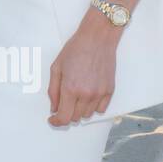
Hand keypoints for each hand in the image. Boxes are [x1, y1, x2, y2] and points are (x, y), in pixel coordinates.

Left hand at [47, 6, 121, 126]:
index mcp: (70, 88)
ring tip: (76, 94)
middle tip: (63, 102)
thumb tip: (54, 108)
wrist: (97, 39)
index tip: (52, 120)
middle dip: (66, 113)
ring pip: (88, 115)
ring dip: (79, 110)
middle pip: (75, 118)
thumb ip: (53, 91)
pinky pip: (101, 109)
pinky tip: (88, 96)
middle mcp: (86, 94)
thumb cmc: (75, 50)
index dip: (56, 122)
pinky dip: (93, 107)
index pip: (64, 117)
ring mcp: (100, 94)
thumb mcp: (56, 68)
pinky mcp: (110, 91)